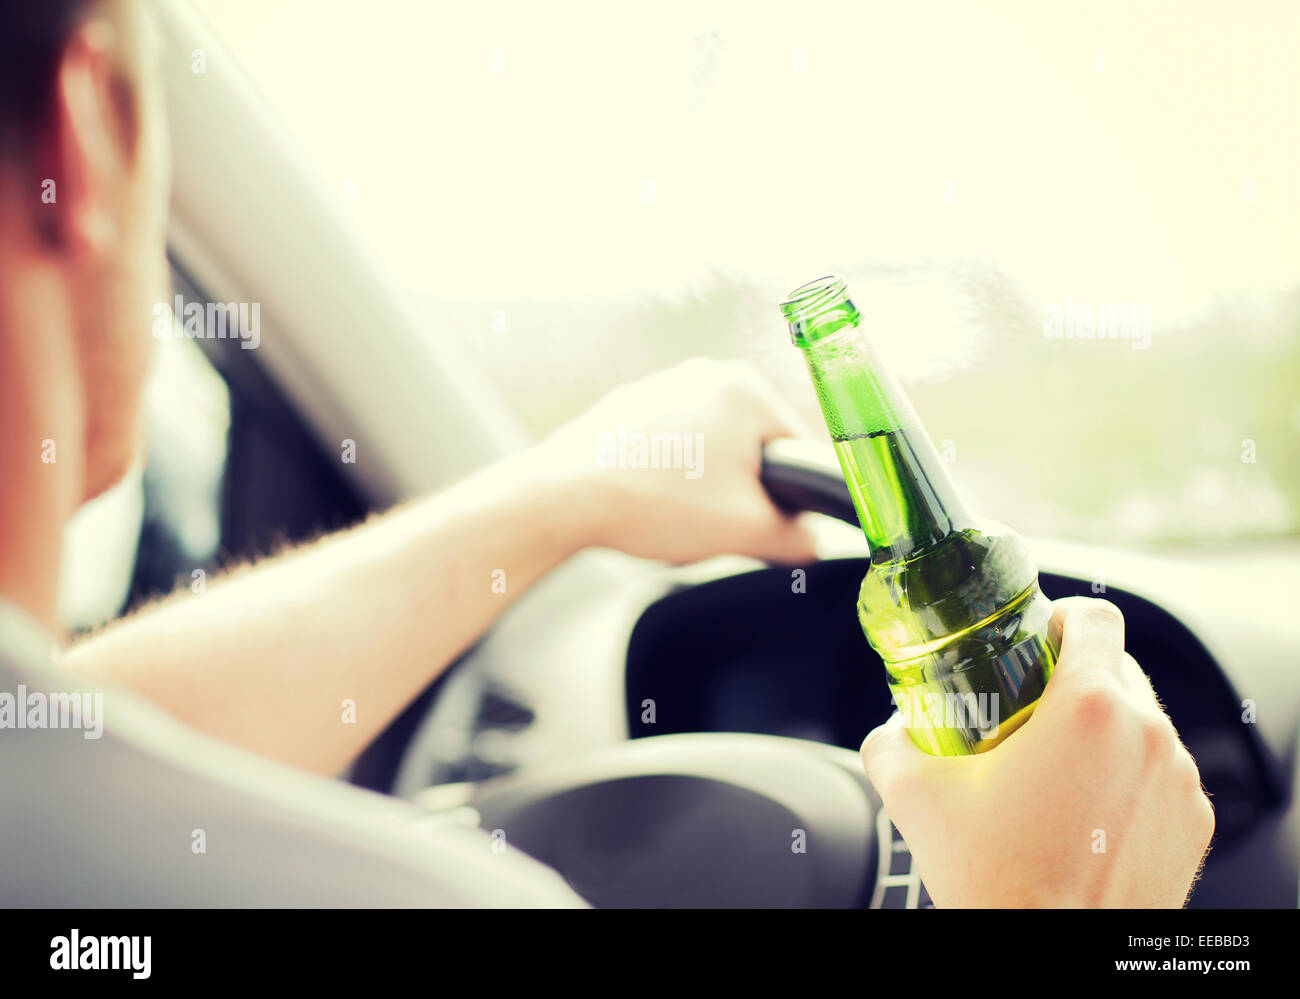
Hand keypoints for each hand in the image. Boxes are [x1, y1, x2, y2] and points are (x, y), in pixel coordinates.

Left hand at [535, 358, 818, 564]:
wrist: (561, 499)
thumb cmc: (653, 503)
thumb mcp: (745, 530)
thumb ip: (798, 539)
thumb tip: (814, 543)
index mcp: (745, 387)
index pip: (799, 448)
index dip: (789, 498)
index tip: (763, 524)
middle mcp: (705, 374)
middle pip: (753, 450)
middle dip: (740, 493)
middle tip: (712, 522)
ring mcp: (662, 387)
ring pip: (711, 452)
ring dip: (703, 488)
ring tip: (674, 513)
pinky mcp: (630, 408)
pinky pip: (672, 449)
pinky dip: (668, 479)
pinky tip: (649, 503)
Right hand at [860, 597, 1214, 907]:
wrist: (1048, 955)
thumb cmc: (995, 881)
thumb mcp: (916, 797)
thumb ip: (892, 743)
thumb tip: (892, 728)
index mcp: (1088, 709)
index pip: (1096, 618)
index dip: (1062, 618)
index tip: (1036, 639)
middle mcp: (1147, 735)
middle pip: (1117, 667)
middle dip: (1071, 679)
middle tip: (1025, 709)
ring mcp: (1178, 781)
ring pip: (1141, 721)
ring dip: (1101, 730)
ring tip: (1053, 768)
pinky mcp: (1192, 822)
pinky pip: (1160, 773)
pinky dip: (1127, 777)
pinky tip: (1083, 809)